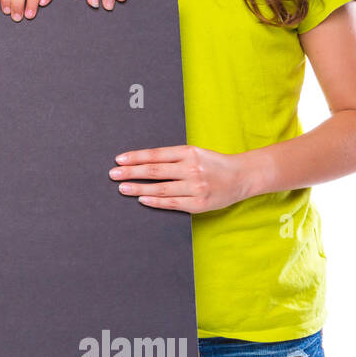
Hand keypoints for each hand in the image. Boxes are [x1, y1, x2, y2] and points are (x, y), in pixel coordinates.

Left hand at [110, 145, 251, 213]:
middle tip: (113, 174)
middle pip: (154, 171)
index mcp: (189, 153)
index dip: (136, 157)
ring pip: (160, 189)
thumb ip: (173, 157)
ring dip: (138, 188)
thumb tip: (143, 162)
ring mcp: (195, 187)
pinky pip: (172, 203)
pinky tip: (141, 199)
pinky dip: (155, 201)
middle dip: (131, 172)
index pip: (156, 155)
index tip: (119, 159)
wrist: (242, 176)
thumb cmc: (213, 163)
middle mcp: (191, 169)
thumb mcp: (195, 152)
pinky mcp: (198, 203)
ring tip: (122, 187)